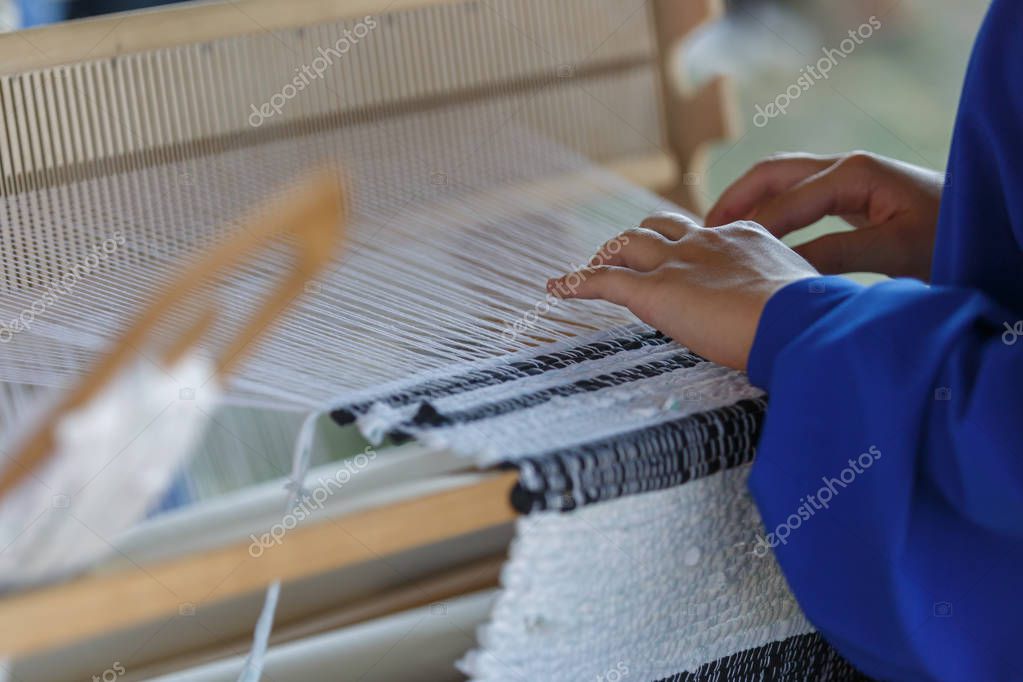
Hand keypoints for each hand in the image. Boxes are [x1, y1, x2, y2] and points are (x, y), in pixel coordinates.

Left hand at [546, 214, 818, 370]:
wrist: (803, 323)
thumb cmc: (814, 320)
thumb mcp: (805, 299)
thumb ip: (787, 301)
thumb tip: (802, 323)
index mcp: (743, 238)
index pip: (701, 232)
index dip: (682, 245)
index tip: (677, 261)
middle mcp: (706, 241)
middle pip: (658, 226)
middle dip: (638, 240)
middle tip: (624, 260)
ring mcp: (678, 263)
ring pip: (626, 245)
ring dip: (606, 258)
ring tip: (589, 271)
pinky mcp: (656, 291)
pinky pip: (603, 282)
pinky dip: (576, 284)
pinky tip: (556, 289)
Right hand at [705, 151, 942, 280]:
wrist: (985, 224)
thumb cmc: (951, 237)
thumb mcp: (895, 251)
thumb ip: (836, 256)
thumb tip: (780, 266)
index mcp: (852, 174)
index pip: (784, 202)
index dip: (750, 230)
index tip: (720, 258)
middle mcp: (845, 167)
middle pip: (771, 175)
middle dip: (734, 201)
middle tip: (703, 233)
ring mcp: (848, 178)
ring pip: (781, 182)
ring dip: (748, 203)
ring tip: (718, 233)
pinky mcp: (852, 194)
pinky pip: (797, 196)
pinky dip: (769, 210)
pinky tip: (756, 236)